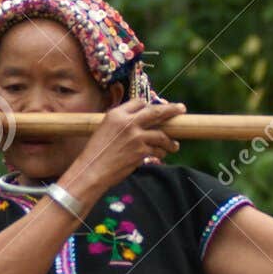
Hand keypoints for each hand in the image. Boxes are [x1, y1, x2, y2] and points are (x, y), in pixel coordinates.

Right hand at [65, 97, 184, 195]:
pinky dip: (162, 152)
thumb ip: (121, 123)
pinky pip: (158, 150)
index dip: (149, 106)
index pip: (139, 103)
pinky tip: (162, 155)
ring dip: (169, 140)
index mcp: (116, 114)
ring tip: (174, 145)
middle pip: (156, 112)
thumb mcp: (104, 130)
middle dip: (171, 109)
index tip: (157, 109)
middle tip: (181, 109)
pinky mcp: (141, 151)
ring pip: (161, 134)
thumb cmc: (95, 153)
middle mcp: (127, 122)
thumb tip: (140, 123)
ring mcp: (136, 137)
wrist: (91, 171)